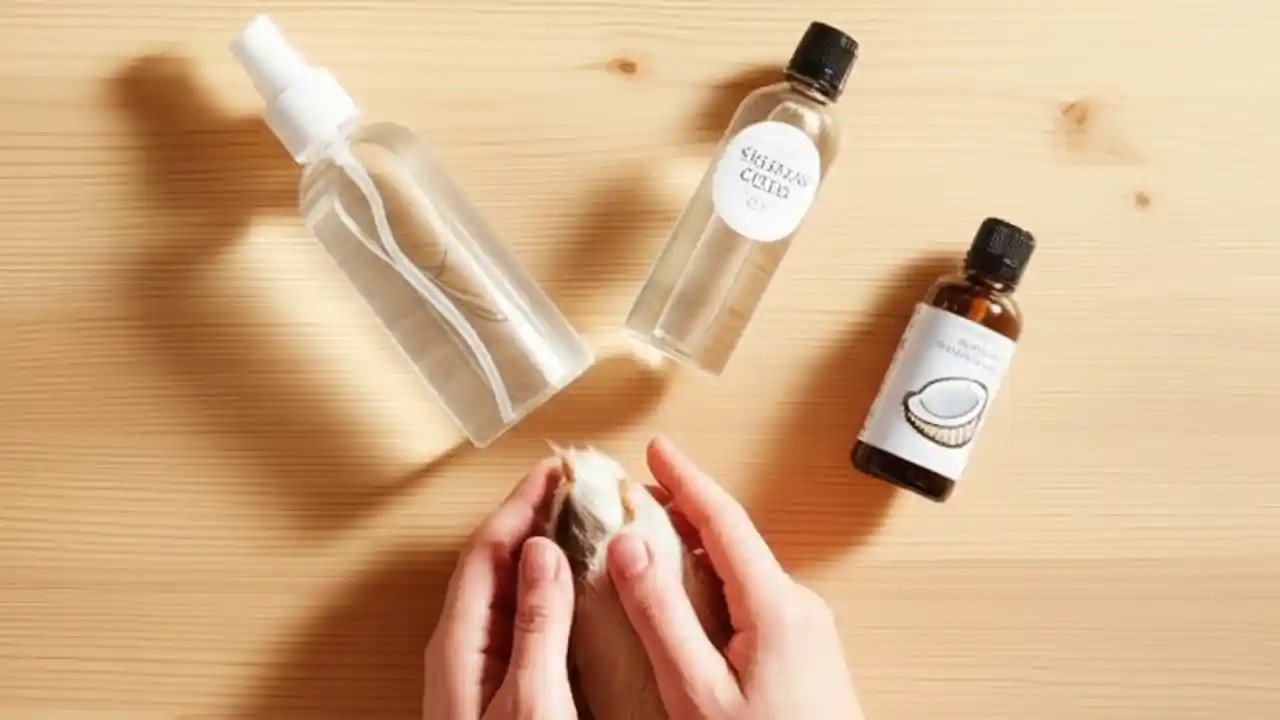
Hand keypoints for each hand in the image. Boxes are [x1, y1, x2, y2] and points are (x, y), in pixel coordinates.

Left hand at [423, 460, 577, 719]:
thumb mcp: (532, 699)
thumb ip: (537, 626)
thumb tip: (543, 549)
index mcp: (458, 643)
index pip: (486, 550)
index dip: (520, 503)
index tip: (556, 469)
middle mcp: (462, 648)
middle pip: (495, 563)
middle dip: (534, 518)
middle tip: (577, 486)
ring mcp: (480, 667)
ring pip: (511, 589)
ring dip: (545, 552)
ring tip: (585, 521)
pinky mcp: (502, 685)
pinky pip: (524, 619)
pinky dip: (552, 589)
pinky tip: (580, 586)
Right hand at [606, 438, 863, 719]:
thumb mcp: (699, 692)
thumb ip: (663, 616)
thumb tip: (631, 545)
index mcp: (775, 605)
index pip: (723, 520)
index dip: (685, 478)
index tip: (655, 447)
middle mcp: (798, 605)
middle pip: (733, 540)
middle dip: (682, 511)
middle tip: (631, 498)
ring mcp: (807, 628)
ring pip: (742, 570)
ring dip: (695, 549)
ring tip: (646, 543)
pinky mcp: (805, 651)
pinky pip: (753, 597)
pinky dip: (714, 582)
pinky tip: (685, 599)